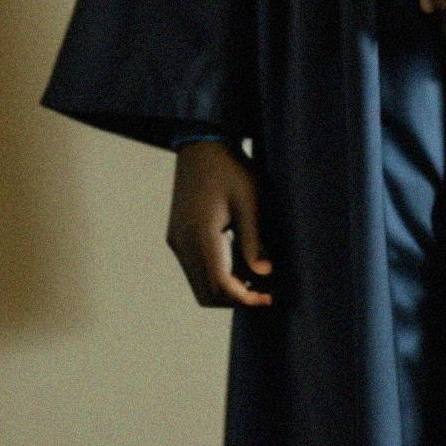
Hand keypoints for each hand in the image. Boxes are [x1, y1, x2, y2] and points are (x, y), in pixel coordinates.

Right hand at [167, 139, 273, 307]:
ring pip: (199, 284)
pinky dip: (216, 276)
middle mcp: (183, 242)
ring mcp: (177, 240)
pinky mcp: (178, 236)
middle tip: (264, 292)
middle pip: (206, 292)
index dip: (245, 298)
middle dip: (235, 299)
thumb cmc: (230, 168)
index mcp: (200, 234)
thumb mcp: (249, 200)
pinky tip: (240, 265)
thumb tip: (265, 272)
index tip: (268, 298)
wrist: (201, 146)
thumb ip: (254, 239)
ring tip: (255, 280)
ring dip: (225, 289)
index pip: (220, 284)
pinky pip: (195, 269)